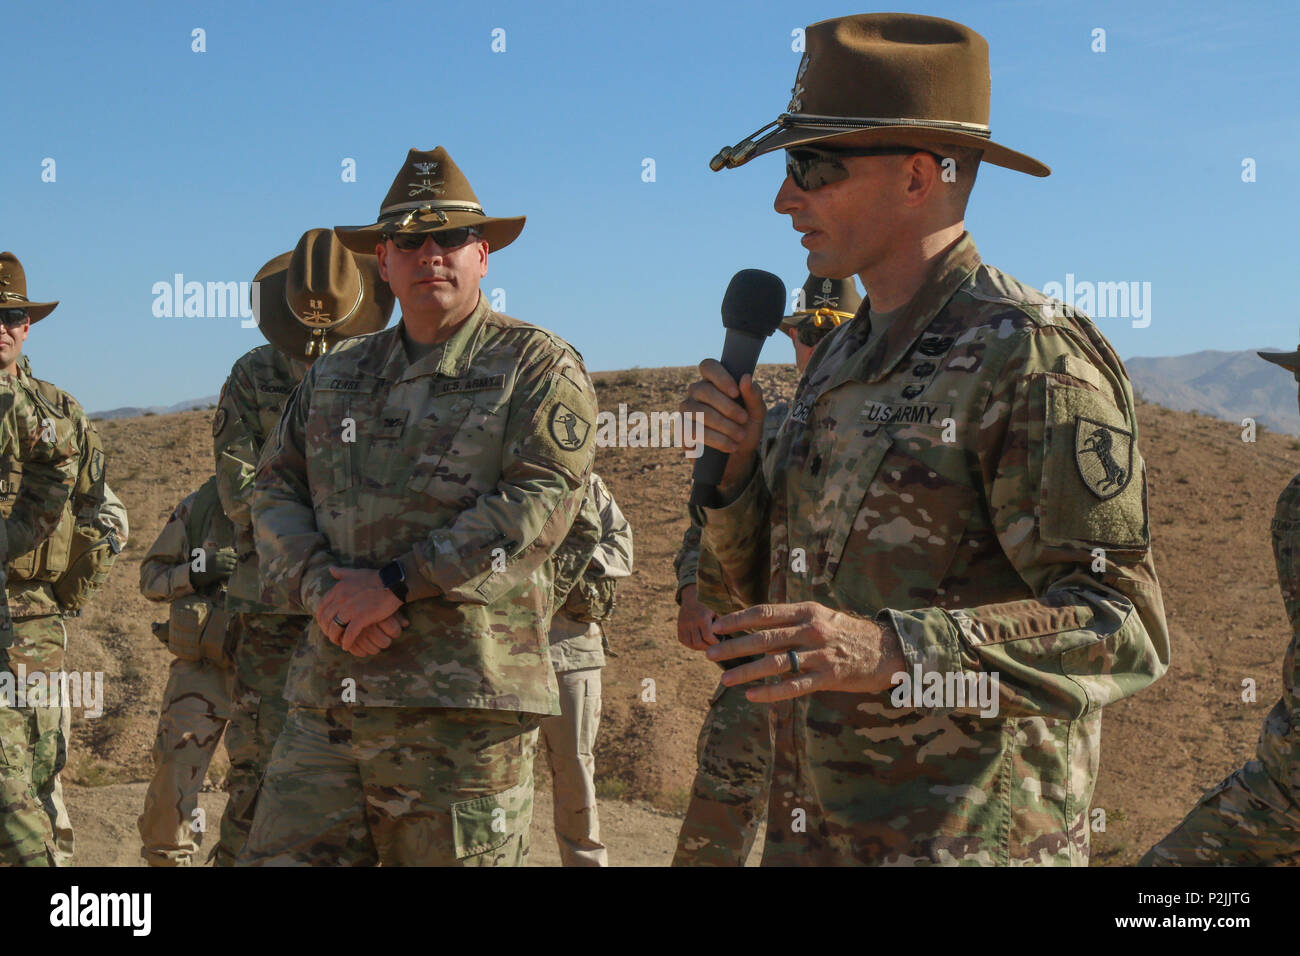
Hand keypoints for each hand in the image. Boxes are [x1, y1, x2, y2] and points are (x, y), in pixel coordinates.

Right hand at [190, 548, 236, 587]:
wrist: (199, 573)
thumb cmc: (205, 564)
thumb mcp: (211, 556)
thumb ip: (220, 553)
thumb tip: (231, 550)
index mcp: (216, 555)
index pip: (230, 554)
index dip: (234, 555)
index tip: (236, 556)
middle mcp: (218, 560)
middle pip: (232, 560)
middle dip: (234, 562)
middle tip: (234, 563)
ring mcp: (218, 567)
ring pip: (231, 567)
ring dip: (232, 567)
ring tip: (231, 568)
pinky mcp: (218, 574)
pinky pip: (229, 573)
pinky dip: (230, 573)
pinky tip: (229, 573)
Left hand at [317, 567, 404, 655]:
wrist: (393, 583)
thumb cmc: (376, 578)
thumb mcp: (355, 573)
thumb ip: (341, 573)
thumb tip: (330, 568)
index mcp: (338, 589)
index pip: (321, 608)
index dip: (321, 619)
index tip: (325, 625)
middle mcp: (341, 599)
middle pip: (326, 620)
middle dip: (326, 630)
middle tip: (331, 636)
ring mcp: (350, 609)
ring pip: (335, 628)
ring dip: (334, 638)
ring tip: (338, 642)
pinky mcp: (361, 618)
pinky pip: (349, 634)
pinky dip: (346, 642)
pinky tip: (347, 646)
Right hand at [676, 584, 717, 649]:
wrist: (691, 600)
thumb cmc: (707, 609)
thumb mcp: (714, 614)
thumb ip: (718, 625)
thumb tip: (724, 640)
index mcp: (702, 618)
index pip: (707, 636)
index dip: (714, 643)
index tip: (719, 643)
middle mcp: (691, 622)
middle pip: (698, 642)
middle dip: (706, 647)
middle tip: (712, 647)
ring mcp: (683, 625)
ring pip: (689, 643)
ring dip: (698, 647)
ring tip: (704, 646)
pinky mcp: (679, 627)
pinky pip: (683, 640)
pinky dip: (690, 644)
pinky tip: (696, 643)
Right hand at [680, 361, 765, 497]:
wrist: (739, 457)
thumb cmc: (746, 428)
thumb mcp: (757, 413)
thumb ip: (754, 395)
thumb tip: (746, 378)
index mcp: (713, 382)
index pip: (708, 366)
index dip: (720, 377)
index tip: (736, 392)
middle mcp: (696, 393)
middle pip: (704, 390)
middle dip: (727, 407)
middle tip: (744, 420)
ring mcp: (687, 411)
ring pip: (698, 411)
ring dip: (722, 424)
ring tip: (740, 436)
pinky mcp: (683, 431)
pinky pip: (693, 431)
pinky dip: (716, 440)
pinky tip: (730, 446)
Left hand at [705, 602, 905, 701]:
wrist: (888, 650)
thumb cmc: (848, 633)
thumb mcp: (821, 617)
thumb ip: (792, 621)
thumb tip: (758, 626)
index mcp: (807, 611)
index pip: (765, 613)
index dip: (738, 619)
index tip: (717, 626)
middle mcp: (811, 630)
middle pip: (764, 638)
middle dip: (734, 646)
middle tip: (710, 654)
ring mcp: (820, 654)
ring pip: (775, 663)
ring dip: (747, 672)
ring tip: (725, 679)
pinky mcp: (829, 677)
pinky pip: (794, 686)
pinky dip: (771, 691)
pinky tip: (753, 696)